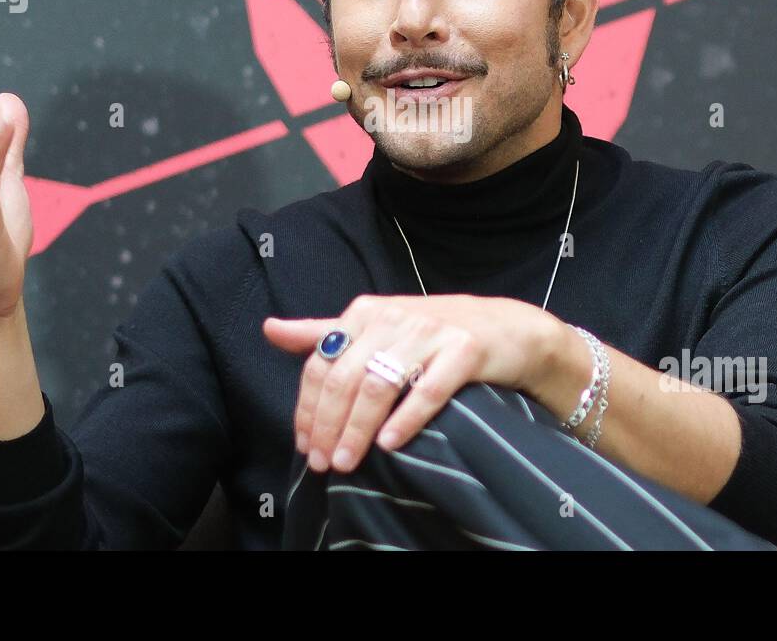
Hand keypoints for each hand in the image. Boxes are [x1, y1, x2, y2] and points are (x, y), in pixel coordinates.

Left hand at [262, 293, 559, 473]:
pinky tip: (390, 444)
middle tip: (323, 464)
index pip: (321, 363)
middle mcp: (395, 317)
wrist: (508, 328)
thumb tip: (269, 328)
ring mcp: (431, 332)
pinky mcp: (465, 349)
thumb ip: (323, 332)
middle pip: (345, 377)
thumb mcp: (376, 327)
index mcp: (366, 312)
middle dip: (328, 425)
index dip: (307, 408)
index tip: (305, 445)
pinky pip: (429, 389)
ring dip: (358, 429)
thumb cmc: (434, 333)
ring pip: (380, 384)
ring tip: (349, 463)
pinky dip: (406, 419)